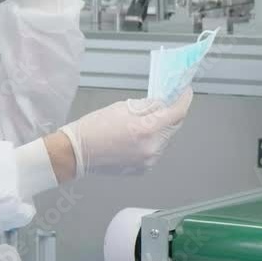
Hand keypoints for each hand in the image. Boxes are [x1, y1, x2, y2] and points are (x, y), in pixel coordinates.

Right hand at [58, 89, 193, 176]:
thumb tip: (163, 103)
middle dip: (172, 114)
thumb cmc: (95, 126)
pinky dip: (153, 142)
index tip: (185, 91)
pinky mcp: (144, 169)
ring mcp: (149, 160)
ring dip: (162, 129)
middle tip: (168, 103)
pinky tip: (139, 137)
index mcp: (147, 128)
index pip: (177, 112)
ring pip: (166, 140)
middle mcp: (152, 147)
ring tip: (146, 122)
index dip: (184, 100)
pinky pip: (156, 151)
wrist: (76, 152)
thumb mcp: (123, 107)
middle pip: (174, 127)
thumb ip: (148, 106)